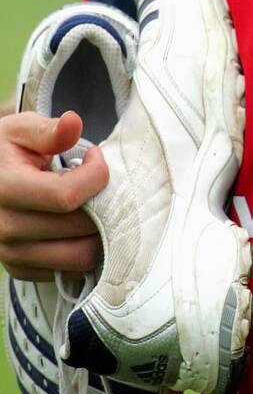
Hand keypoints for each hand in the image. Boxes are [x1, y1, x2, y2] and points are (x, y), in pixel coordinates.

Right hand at [0, 110, 107, 280]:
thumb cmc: (4, 152)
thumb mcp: (21, 130)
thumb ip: (49, 130)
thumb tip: (73, 122)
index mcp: (6, 188)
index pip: (65, 195)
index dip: (94, 175)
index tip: (95, 157)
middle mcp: (5, 227)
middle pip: (77, 227)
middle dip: (102, 202)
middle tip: (100, 183)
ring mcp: (11, 253)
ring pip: (78, 256)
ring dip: (98, 232)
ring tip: (94, 206)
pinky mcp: (19, 268)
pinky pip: (67, 270)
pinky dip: (82, 250)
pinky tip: (79, 226)